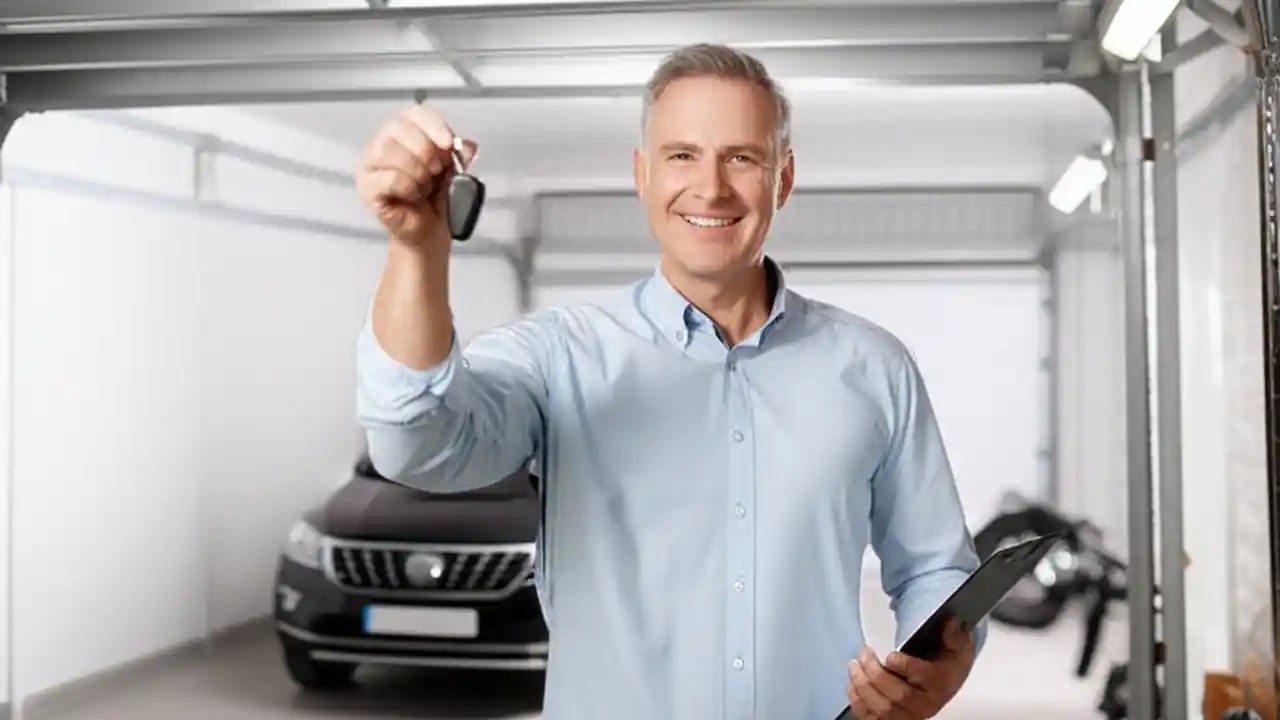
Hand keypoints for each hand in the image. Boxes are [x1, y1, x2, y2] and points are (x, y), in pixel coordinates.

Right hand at [356, 103, 478, 247]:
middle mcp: (380, 144)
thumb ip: (459, 153)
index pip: (412, 113)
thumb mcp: (453, 169)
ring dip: (416, 168)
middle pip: (397, 128)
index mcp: (401, 134)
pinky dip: (408, 186)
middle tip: (437, 170)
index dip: (432, 124)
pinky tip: (414, 195)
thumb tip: (467, 146)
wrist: (429, 231)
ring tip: (425, 184)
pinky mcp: (367, 189)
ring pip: (387, 150)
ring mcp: (369, 166)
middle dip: (425, 149)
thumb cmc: (436, 197)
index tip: (449, 144)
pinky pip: (389, 178)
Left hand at [846, 618, 975, 718]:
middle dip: (876, 673)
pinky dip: (858, 702)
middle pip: (899, 695)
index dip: (904, 667)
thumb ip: (954, 635)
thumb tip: (951, 623)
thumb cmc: (947, 663)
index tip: (889, 655)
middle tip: (864, 653)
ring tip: (854, 664)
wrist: (947, 683)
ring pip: (883, 708)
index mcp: (941, 683)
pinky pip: (872, 718)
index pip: (924, 677)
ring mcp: (908, 715)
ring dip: (863, 686)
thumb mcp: (957, 647)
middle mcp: (925, 704)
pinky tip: (852, 684)